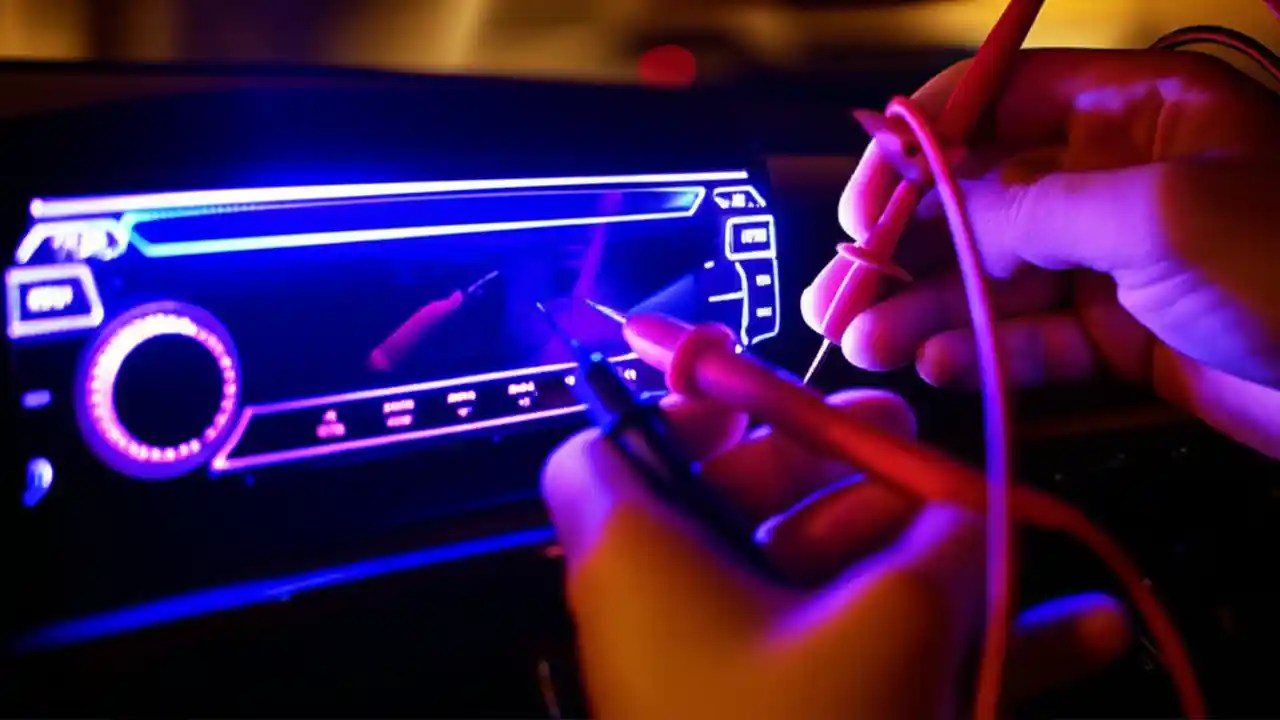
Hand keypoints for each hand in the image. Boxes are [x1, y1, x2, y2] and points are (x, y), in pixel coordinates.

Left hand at [544, 358, 1128, 716]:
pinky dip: (933, 645)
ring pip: (813, 588)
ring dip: (914, 559)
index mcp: (638, 558)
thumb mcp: (892, 627)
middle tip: (919, 442)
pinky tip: (1065, 637)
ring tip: (1006, 529)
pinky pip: (849, 662)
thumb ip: (943, 544)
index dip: (677, 411)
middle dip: (841, 470)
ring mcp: (725, 677)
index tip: (767, 400)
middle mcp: (667, 611)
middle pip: (737, 504)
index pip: (607, 449)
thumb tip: (977, 507)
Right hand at [803, 49, 1279, 457]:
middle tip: (839, 291)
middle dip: (906, 246)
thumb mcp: (1157, 214)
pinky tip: (936, 366)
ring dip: (928, 308)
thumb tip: (946, 207)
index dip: (920, 143)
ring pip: (997, 276)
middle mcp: (1113, 175)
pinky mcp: (1121, 332)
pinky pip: (1034, 336)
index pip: (997, 101)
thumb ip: (1034, 207)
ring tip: (862, 341)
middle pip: (982, 198)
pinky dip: (984, 353)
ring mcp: (1115, 257)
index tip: (862, 197)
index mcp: (1131, 110)